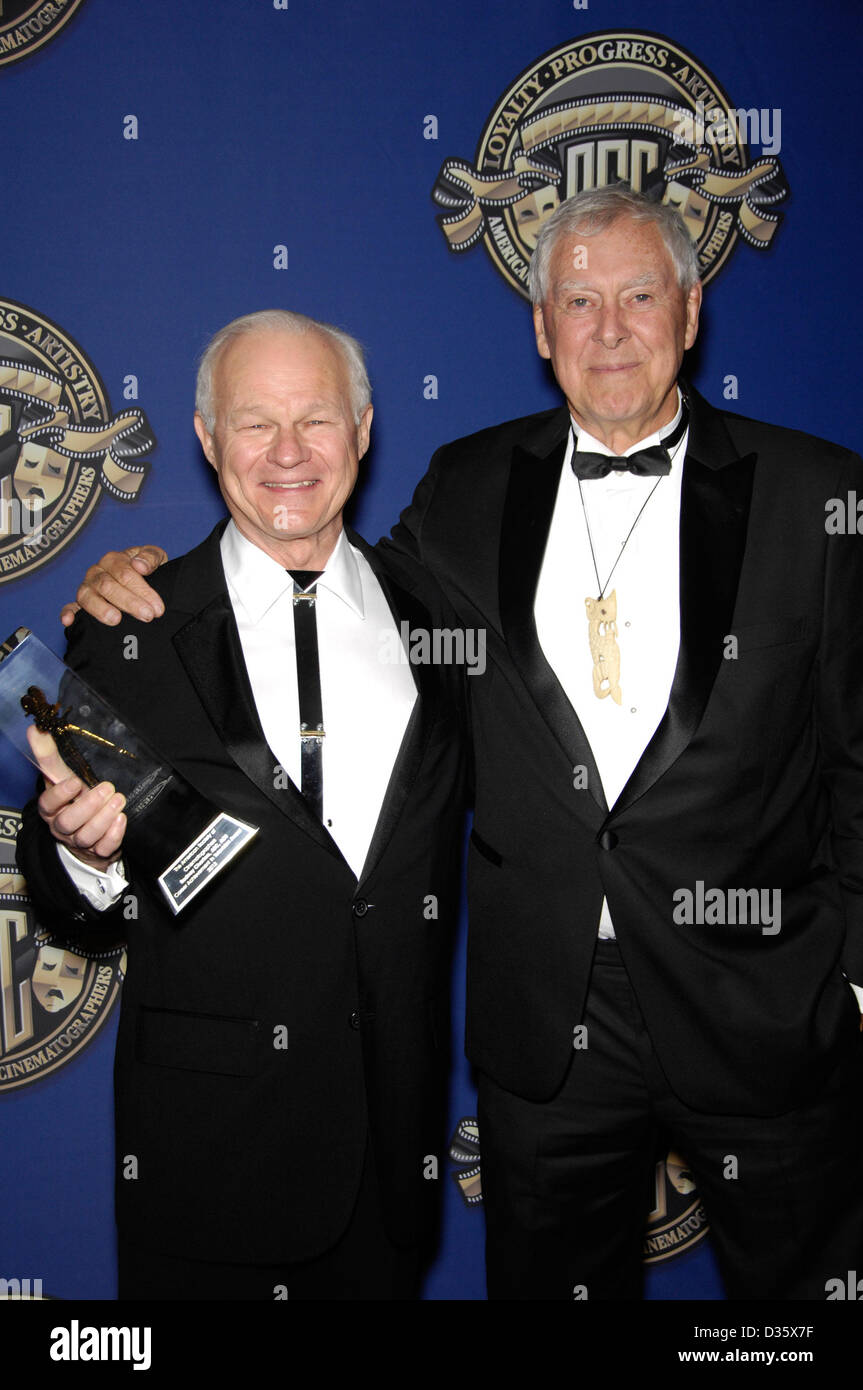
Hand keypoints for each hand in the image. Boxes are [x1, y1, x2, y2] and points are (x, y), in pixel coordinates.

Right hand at [28, 726, 125, 868]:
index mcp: (52, 809)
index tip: (74, 782)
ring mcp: (80, 842)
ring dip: (104, 818)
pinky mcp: (99, 852)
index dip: (59, 795)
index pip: (47, 804)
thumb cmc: (73, 800)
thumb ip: (50, 755)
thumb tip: (37, 728)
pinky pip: (104, 849)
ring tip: (119, 800)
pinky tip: (122, 819)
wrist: (88, 832)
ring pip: (87, 836)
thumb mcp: (62, 777)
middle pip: (68, 822)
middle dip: (88, 806)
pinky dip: (113, 835)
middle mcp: (63, 827)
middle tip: (108, 788)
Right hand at [60, 545, 167, 626]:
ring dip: (102, 609)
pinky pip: (70, 607)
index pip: (125, 573)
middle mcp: (98, 572)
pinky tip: (68, 621)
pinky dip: (68, 613)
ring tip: (116, 619)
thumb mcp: (157, 558)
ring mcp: (88, 587)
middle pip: (108, 586)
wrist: (145, 580)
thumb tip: (139, 565)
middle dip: (129, 602)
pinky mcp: (80, 603)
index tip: (157, 607)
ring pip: (88, 596)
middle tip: (147, 616)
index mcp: (114, 559)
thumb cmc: (148, 569)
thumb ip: (151, 557)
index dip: (142, 590)